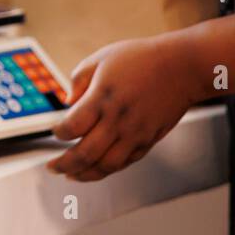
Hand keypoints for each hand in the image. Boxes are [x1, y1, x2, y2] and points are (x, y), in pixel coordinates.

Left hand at [46, 34, 201, 181]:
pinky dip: (108, 169)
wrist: (182, 67)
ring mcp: (135, 134)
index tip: (55, 131)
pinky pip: (126, 163)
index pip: (72, 127)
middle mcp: (118, 121)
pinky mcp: (149, 140)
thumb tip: (67, 102)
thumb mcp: (100, 59)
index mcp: (102, 99)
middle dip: (64, 164)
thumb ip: (78, 81)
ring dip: (85, 174)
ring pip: (106, 166)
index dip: (58, 133)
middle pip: (85, 154)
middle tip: (52, 167)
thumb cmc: (140, 59)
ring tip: (71, 175)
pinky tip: (97, 168)